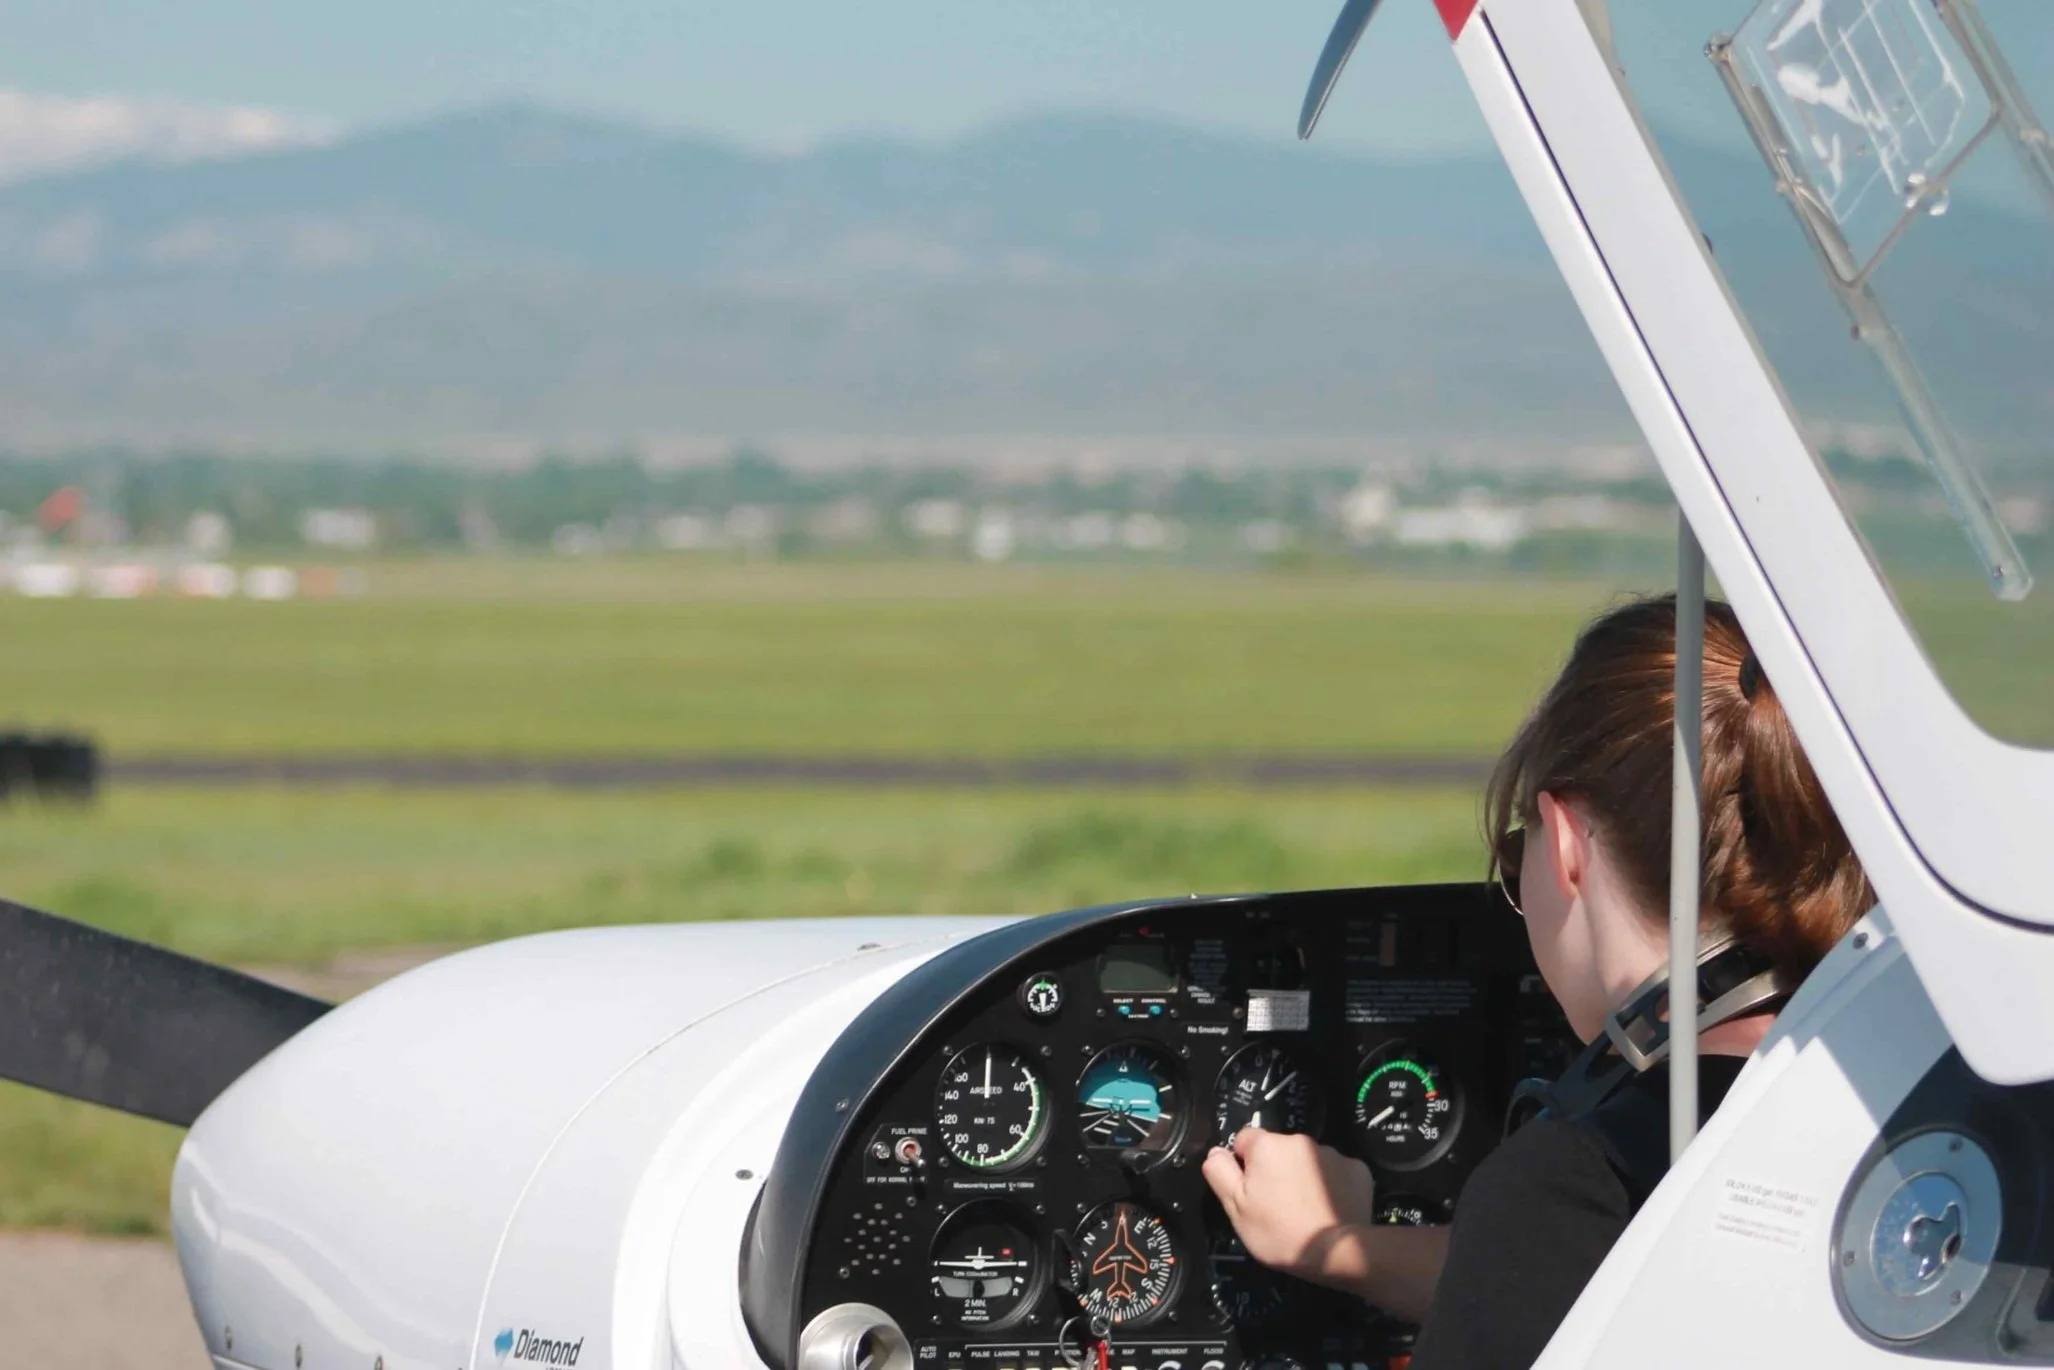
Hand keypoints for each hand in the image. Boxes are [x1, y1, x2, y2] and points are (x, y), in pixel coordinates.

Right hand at [1201, 1127, 1377, 1281]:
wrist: (1336, 1252)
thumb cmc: (1279, 1231)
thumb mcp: (1236, 1208)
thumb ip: (1220, 1173)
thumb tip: (1216, 1151)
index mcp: (1268, 1145)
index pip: (1245, 1139)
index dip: (1244, 1165)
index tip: (1252, 1192)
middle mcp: (1301, 1140)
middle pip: (1279, 1150)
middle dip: (1276, 1170)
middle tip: (1278, 1205)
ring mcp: (1332, 1153)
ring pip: (1307, 1161)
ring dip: (1303, 1176)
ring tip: (1306, 1210)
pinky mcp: (1358, 1169)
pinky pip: (1336, 1172)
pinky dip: (1331, 1185)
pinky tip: (1330, 1208)